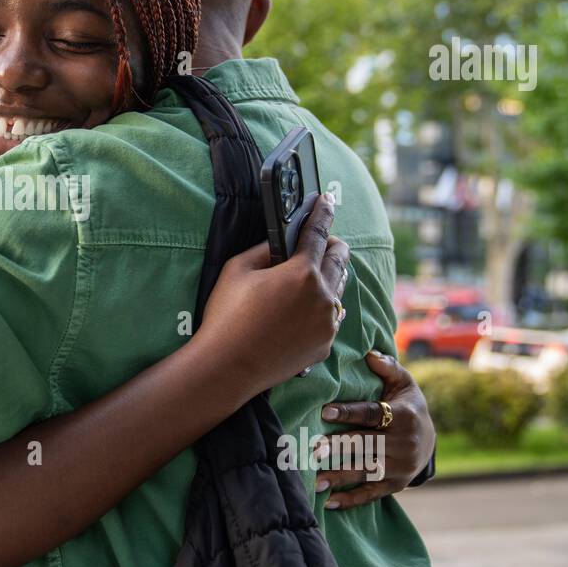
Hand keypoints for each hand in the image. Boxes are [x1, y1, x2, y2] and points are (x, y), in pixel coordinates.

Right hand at [195, 193, 350, 394]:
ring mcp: (327, 323)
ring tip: (313, 275)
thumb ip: (264, 250)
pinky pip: (330, 318)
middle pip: (340, 259)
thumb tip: (279, 245)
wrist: (229, 366)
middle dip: (334, 244)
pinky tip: (304, 310)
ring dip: (329, 276)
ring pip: (338, 289)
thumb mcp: (237, 270)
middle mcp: (323, 296)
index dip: (323, 212)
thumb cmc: (227, 315)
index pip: (319, 232)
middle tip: (325, 239)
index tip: (327, 200)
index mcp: (302, 272)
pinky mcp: (324, 345)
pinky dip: (321, 307)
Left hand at [315, 350, 436, 509]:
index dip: (349, 412)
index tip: (324, 411)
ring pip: (366, 471)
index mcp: (404, 416)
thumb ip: (388, 368)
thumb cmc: (408, 405)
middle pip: (366, 445)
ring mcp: (400, 467)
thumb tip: (368, 354)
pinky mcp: (395, 484)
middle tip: (313, 449)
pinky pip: (372, 493)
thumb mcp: (404, 383)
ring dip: (339, 476)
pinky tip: (328, 502)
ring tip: (314, 480)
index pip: (373, 414)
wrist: (431, 440)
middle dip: (339, 447)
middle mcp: (404, 443)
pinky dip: (351, 499)